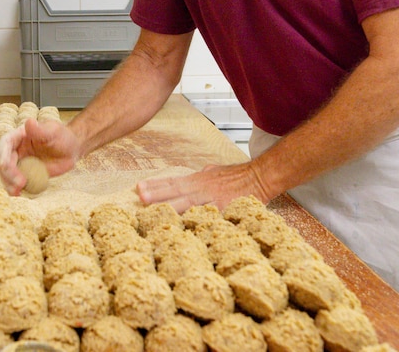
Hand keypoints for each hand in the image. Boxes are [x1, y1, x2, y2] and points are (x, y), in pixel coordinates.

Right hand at [0, 118, 82, 194]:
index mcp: (19, 136)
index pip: (5, 144)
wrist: (71, 149)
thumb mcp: (54, 132)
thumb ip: (41, 130)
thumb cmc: (62, 137)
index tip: (6, 165)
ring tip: (18, 192)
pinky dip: (15, 189)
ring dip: (9, 184)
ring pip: (6, 175)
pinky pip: (15, 183)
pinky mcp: (25, 174)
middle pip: (3, 162)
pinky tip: (20, 194)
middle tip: (20, 183)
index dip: (3, 155)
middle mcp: (15, 150)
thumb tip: (29, 122)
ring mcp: (19, 163)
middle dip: (8, 174)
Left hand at [135, 162, 270, 212]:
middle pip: (176, 191)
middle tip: (140, 196)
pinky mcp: (224, 210)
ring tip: (154, 208)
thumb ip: (200, 177)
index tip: (138, 187)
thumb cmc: (238, 176)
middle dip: (157, 194)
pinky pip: (208, 216)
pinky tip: (184, 227)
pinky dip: (196, 220)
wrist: (261, 177)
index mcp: (198, 180)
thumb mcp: (214, 172)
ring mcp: (213, 199)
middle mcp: (202, 188)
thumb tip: (190, 177)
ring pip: (189, 203)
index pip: (173, 182)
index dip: (156, 185)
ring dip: (170, 206)